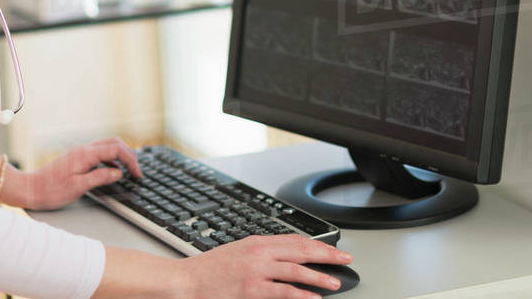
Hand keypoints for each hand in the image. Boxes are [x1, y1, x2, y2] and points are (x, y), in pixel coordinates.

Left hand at [7, 137, 142, 210]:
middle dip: (129, 153)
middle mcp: (83, 149)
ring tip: (129, 169)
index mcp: (85, 154)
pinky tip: (113, 169)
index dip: (130, 159)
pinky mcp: (77, 158)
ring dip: (120, 154)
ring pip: (106, 146)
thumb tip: (118, 172)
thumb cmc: (51, 190)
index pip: (116, 149)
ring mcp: (80, 152)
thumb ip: (100, 177)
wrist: (30, 188)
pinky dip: (110, 158)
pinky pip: (99, 152)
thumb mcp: (79, 187)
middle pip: (113, 142)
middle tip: (137, 169)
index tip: (137, 173)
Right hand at [176, 235, 353, 297]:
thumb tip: (284, 257)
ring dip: (319, 276)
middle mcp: (259, 252)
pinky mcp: (252, 289)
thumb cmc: (208, 270)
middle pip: (301, 250)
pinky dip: (302, 295)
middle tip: (345, 260)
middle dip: (326, 255)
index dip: (318, 244)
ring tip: (334, 282)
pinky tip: (314, 298)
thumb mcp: (237, 252)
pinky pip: (284, 291)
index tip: (334, 249)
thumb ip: (260, 252)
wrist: (186, 281)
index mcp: (256, 241)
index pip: (295, 239)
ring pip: (297, 270)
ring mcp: (256, 270)